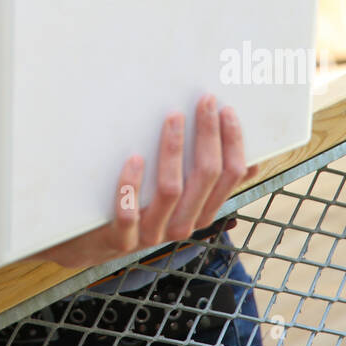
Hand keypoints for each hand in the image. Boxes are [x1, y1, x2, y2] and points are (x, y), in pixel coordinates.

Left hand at [38, 95, 256, 269]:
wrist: (94, 244)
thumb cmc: (142, 209)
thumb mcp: (180, 199)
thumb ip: (206, 182)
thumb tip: (252, 160)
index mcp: (202, 212)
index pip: (230, 176)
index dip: (232, 142)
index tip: (226, 110)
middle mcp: (183, 225)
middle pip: (205, 176)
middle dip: (208, 134)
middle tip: (204, 101)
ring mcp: (153, 233)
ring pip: (171, 189)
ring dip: (173, 149)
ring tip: (172, 116)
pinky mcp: (122, 238)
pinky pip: (129, 212)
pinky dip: (132, 185)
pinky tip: (134, 158)